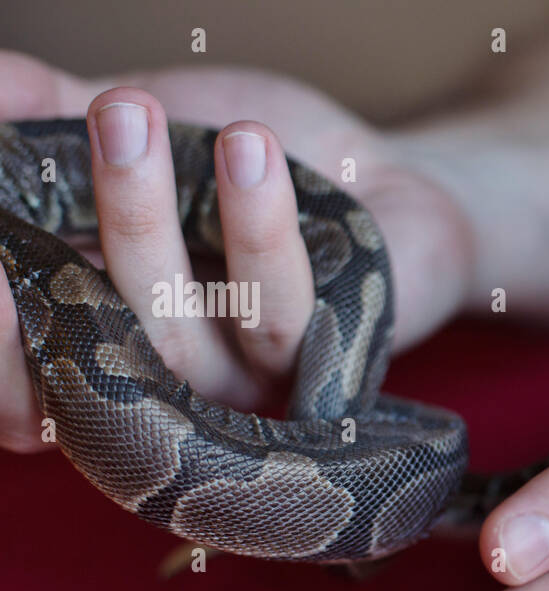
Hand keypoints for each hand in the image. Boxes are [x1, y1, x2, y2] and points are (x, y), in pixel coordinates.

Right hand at [0, 51, 468, 451]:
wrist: (377, 182)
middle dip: (52, 260)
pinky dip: (258, 225)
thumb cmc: (249, 170)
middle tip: (33, 167)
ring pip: (177, 329)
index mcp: (102, 335)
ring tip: (128, 112)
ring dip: (143, 218)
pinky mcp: (321, 369)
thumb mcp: (143, 132)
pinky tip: (247, 148)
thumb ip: (49, 114)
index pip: (27, 376)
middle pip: (89, 346)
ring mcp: (241, 384)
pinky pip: (278, 312)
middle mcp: (163, 379)